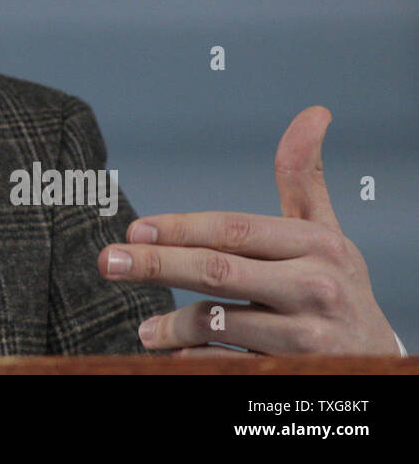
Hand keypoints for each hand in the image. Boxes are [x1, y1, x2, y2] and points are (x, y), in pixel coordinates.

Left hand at [98, 106, 398, 355]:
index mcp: (317, 244)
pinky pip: (227, 364)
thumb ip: (303, 177)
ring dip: (172, 326)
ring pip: (216, 323)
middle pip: (217, 272)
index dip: (179, 228)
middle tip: (108, 262)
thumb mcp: (326, 231)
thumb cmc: (337, 285)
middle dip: (155, 266)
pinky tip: (174, 357)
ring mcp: (306, 337)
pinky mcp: (294, 373)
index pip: (234, 230)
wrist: (379, 359)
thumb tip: (312, 113)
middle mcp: (315, 288)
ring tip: (148, 331)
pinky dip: (194, 360)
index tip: (133, 230)